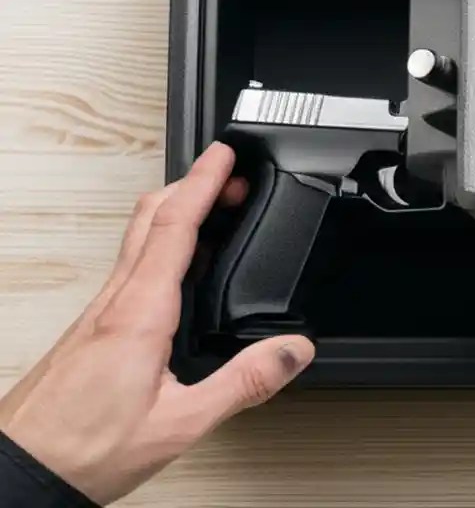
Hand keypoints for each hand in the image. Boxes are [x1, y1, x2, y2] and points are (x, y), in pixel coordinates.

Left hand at [0, 143, 314, 504]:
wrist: (20, 472)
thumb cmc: (83, 450)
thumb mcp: (181, 423)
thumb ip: (244, 383)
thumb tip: (294, 350)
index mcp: (138, 315)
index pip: (174, 227)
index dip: (201, 182)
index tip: (223, 155)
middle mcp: (112, 305)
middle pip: (149, 220)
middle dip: (190, 187)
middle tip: (227, 178)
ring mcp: (96, 315)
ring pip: (136, 244)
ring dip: (175, 217)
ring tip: (213, 217)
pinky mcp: (90, 332)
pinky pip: (128, 272)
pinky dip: (160, 251)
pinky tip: (179, 276)